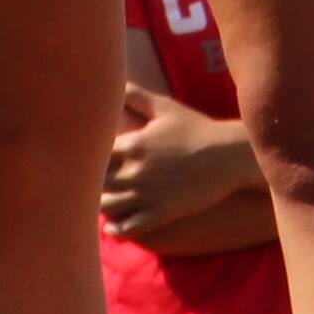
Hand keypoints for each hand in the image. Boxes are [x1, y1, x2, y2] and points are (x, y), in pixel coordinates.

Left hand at [100, 82, 264, 243]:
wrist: (228, 155)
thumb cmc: (197, 129)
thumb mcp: (166, 108)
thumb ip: (137, 97)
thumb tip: (117, 84)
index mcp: (133, 144)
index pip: (91, 155)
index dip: (85, 159)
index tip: (84, 162)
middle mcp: (135, 170)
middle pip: (93, 183)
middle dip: (86, 185)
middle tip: (84, 189)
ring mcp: (148, 194)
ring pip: (107, 207)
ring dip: (100, 207)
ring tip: (100, 206)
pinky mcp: (162, 213)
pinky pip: (129, 227)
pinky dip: (117, 229)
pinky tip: (114, 227)